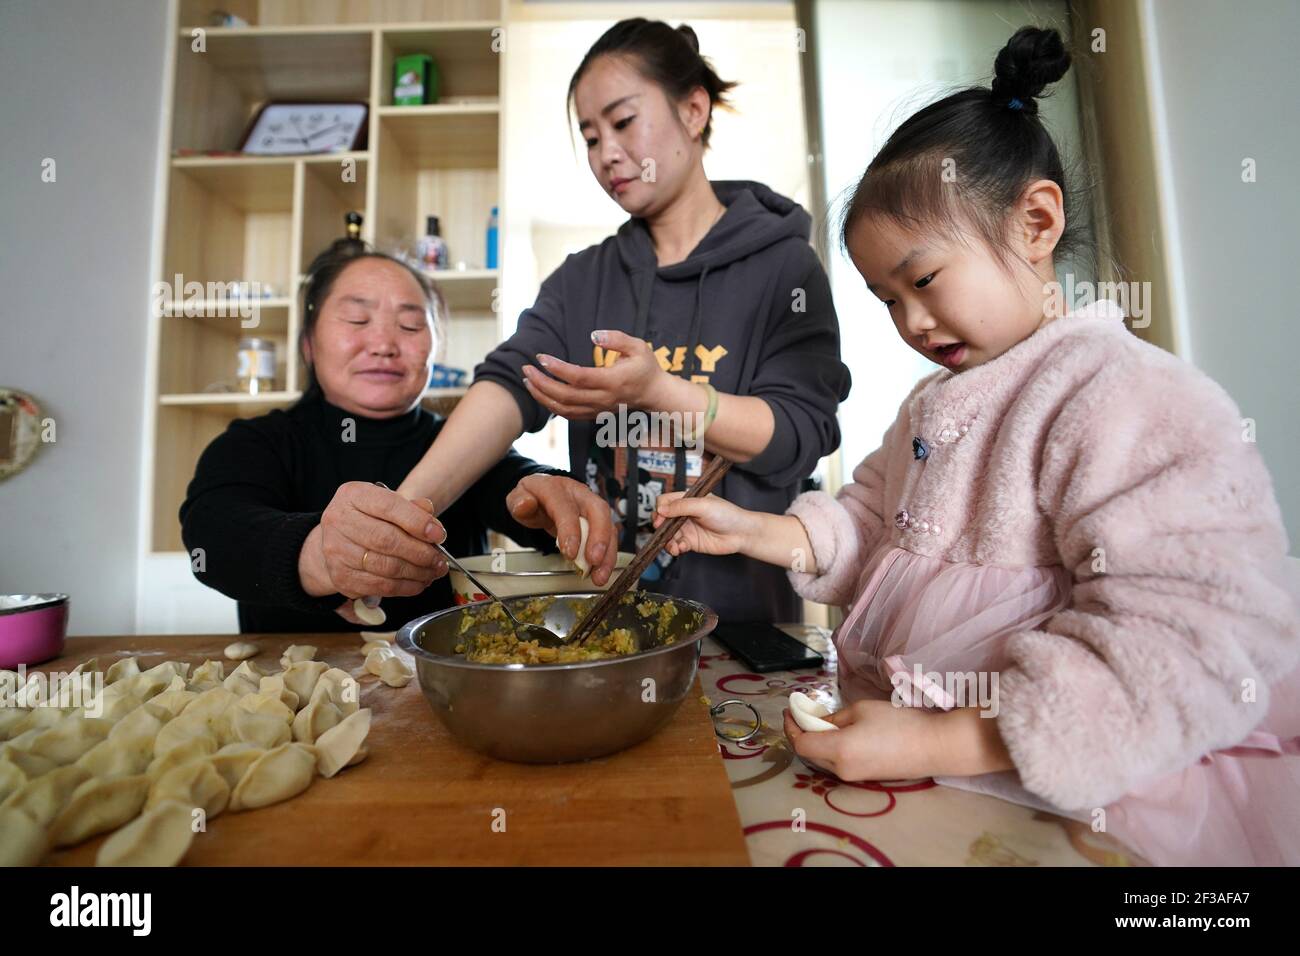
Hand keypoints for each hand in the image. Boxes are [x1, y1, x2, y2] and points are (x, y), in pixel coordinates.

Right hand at [301, 481, 447, 598]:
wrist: (340, 538)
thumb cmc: (370, 519)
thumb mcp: (389, 503)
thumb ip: (412, 509)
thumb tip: (433, 527)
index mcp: (353, 495)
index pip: (389, 506)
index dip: (418, 522)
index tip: (439, 534)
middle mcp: (339, 521)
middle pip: (387, 540)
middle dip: (420, 553)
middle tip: (439, 559)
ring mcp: (337, 551)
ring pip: (385, 567)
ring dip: (417, 573)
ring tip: (433, 571)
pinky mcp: (341, 577)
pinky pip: (379, 586)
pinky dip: (405, 587)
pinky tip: (418, 582)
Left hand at [506, 474, 618, 584]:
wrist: (543, 495)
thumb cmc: (533, 497)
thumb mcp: (518, 498)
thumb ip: (519, 502)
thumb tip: (524, 505)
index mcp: (557, 488)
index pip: (566, 508)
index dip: (570, 529)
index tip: (570, 552)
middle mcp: (579, 495)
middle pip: (598, 511)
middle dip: (600, 537)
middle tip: (594, 560)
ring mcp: (591, 507)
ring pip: (608, 526)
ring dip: (607, 553)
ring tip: (599, 575)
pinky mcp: (598, 521)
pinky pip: (608, 537)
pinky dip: (607, 556)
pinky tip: (601, 572)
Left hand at [520, 329, 673, 419]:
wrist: (654, 394)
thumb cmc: (645, 367)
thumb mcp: (638, 347)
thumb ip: (617, 339)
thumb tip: (594, 335)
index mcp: (613, 381)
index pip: (580, 377)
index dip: (558, 369)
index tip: (541, 357)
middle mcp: (604, 399)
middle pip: (566, 396)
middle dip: (542, 383)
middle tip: (526, 368)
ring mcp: (598, 410)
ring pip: (564, 409)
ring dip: (542, 396)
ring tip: (527, 381)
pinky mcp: (594, 414)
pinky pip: (568, 414)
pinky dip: (551, 406)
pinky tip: (540, 393)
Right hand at [653, 491, 759, 556]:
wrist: (741, 534)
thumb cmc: (727, 515)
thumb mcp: (703, 505)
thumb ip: (681, 506)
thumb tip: (661, 509)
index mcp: (687, 500)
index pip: (665, 501)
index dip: (660, 509)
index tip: (661, 517)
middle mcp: (685, 514)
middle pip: (663, 519)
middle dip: (659, 527)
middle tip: (661, 531)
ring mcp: (687, 528)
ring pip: (667, 535)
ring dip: (667, 541)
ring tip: (673, 545)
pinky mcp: (690, 542)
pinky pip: (676, 545)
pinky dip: (675, 548)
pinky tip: (680, 549)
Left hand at [783, 700, 945, 781]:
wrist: (935, 746)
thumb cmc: (899, 722)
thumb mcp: (861, 710)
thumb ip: (833, 718)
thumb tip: (818, 722)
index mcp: (838, 750)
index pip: (801, 744)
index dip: (791, 727)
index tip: (790, 710)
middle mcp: (842, 769)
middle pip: (811, 753)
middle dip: (804, 732)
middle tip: (806, 712)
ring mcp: (855, 777)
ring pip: (824, 760)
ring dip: (819, 742)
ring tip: (824, 721)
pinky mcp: (867, 779)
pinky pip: (840, 764)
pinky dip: (834, 749)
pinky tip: (842, 735)